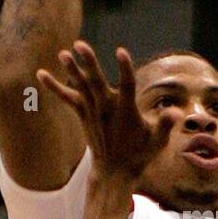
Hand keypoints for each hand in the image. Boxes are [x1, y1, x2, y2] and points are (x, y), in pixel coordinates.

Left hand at [37, 43, 172, 182]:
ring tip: (62, 53)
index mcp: (126, 111)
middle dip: (89, 63)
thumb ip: (165, 124)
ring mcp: (92, 112)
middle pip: (97, 82)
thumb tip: (177, 113)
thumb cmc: (140, 155)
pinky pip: (67, 98)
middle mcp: (106, 109)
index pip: (127, 85)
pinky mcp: (83, 115)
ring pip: (81, 87)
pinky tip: (41, 74)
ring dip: (71, 69)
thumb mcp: (157, 141)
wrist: (114, 173)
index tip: (121, 51)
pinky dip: (54, 86)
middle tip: (80, 45)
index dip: (125, 68)